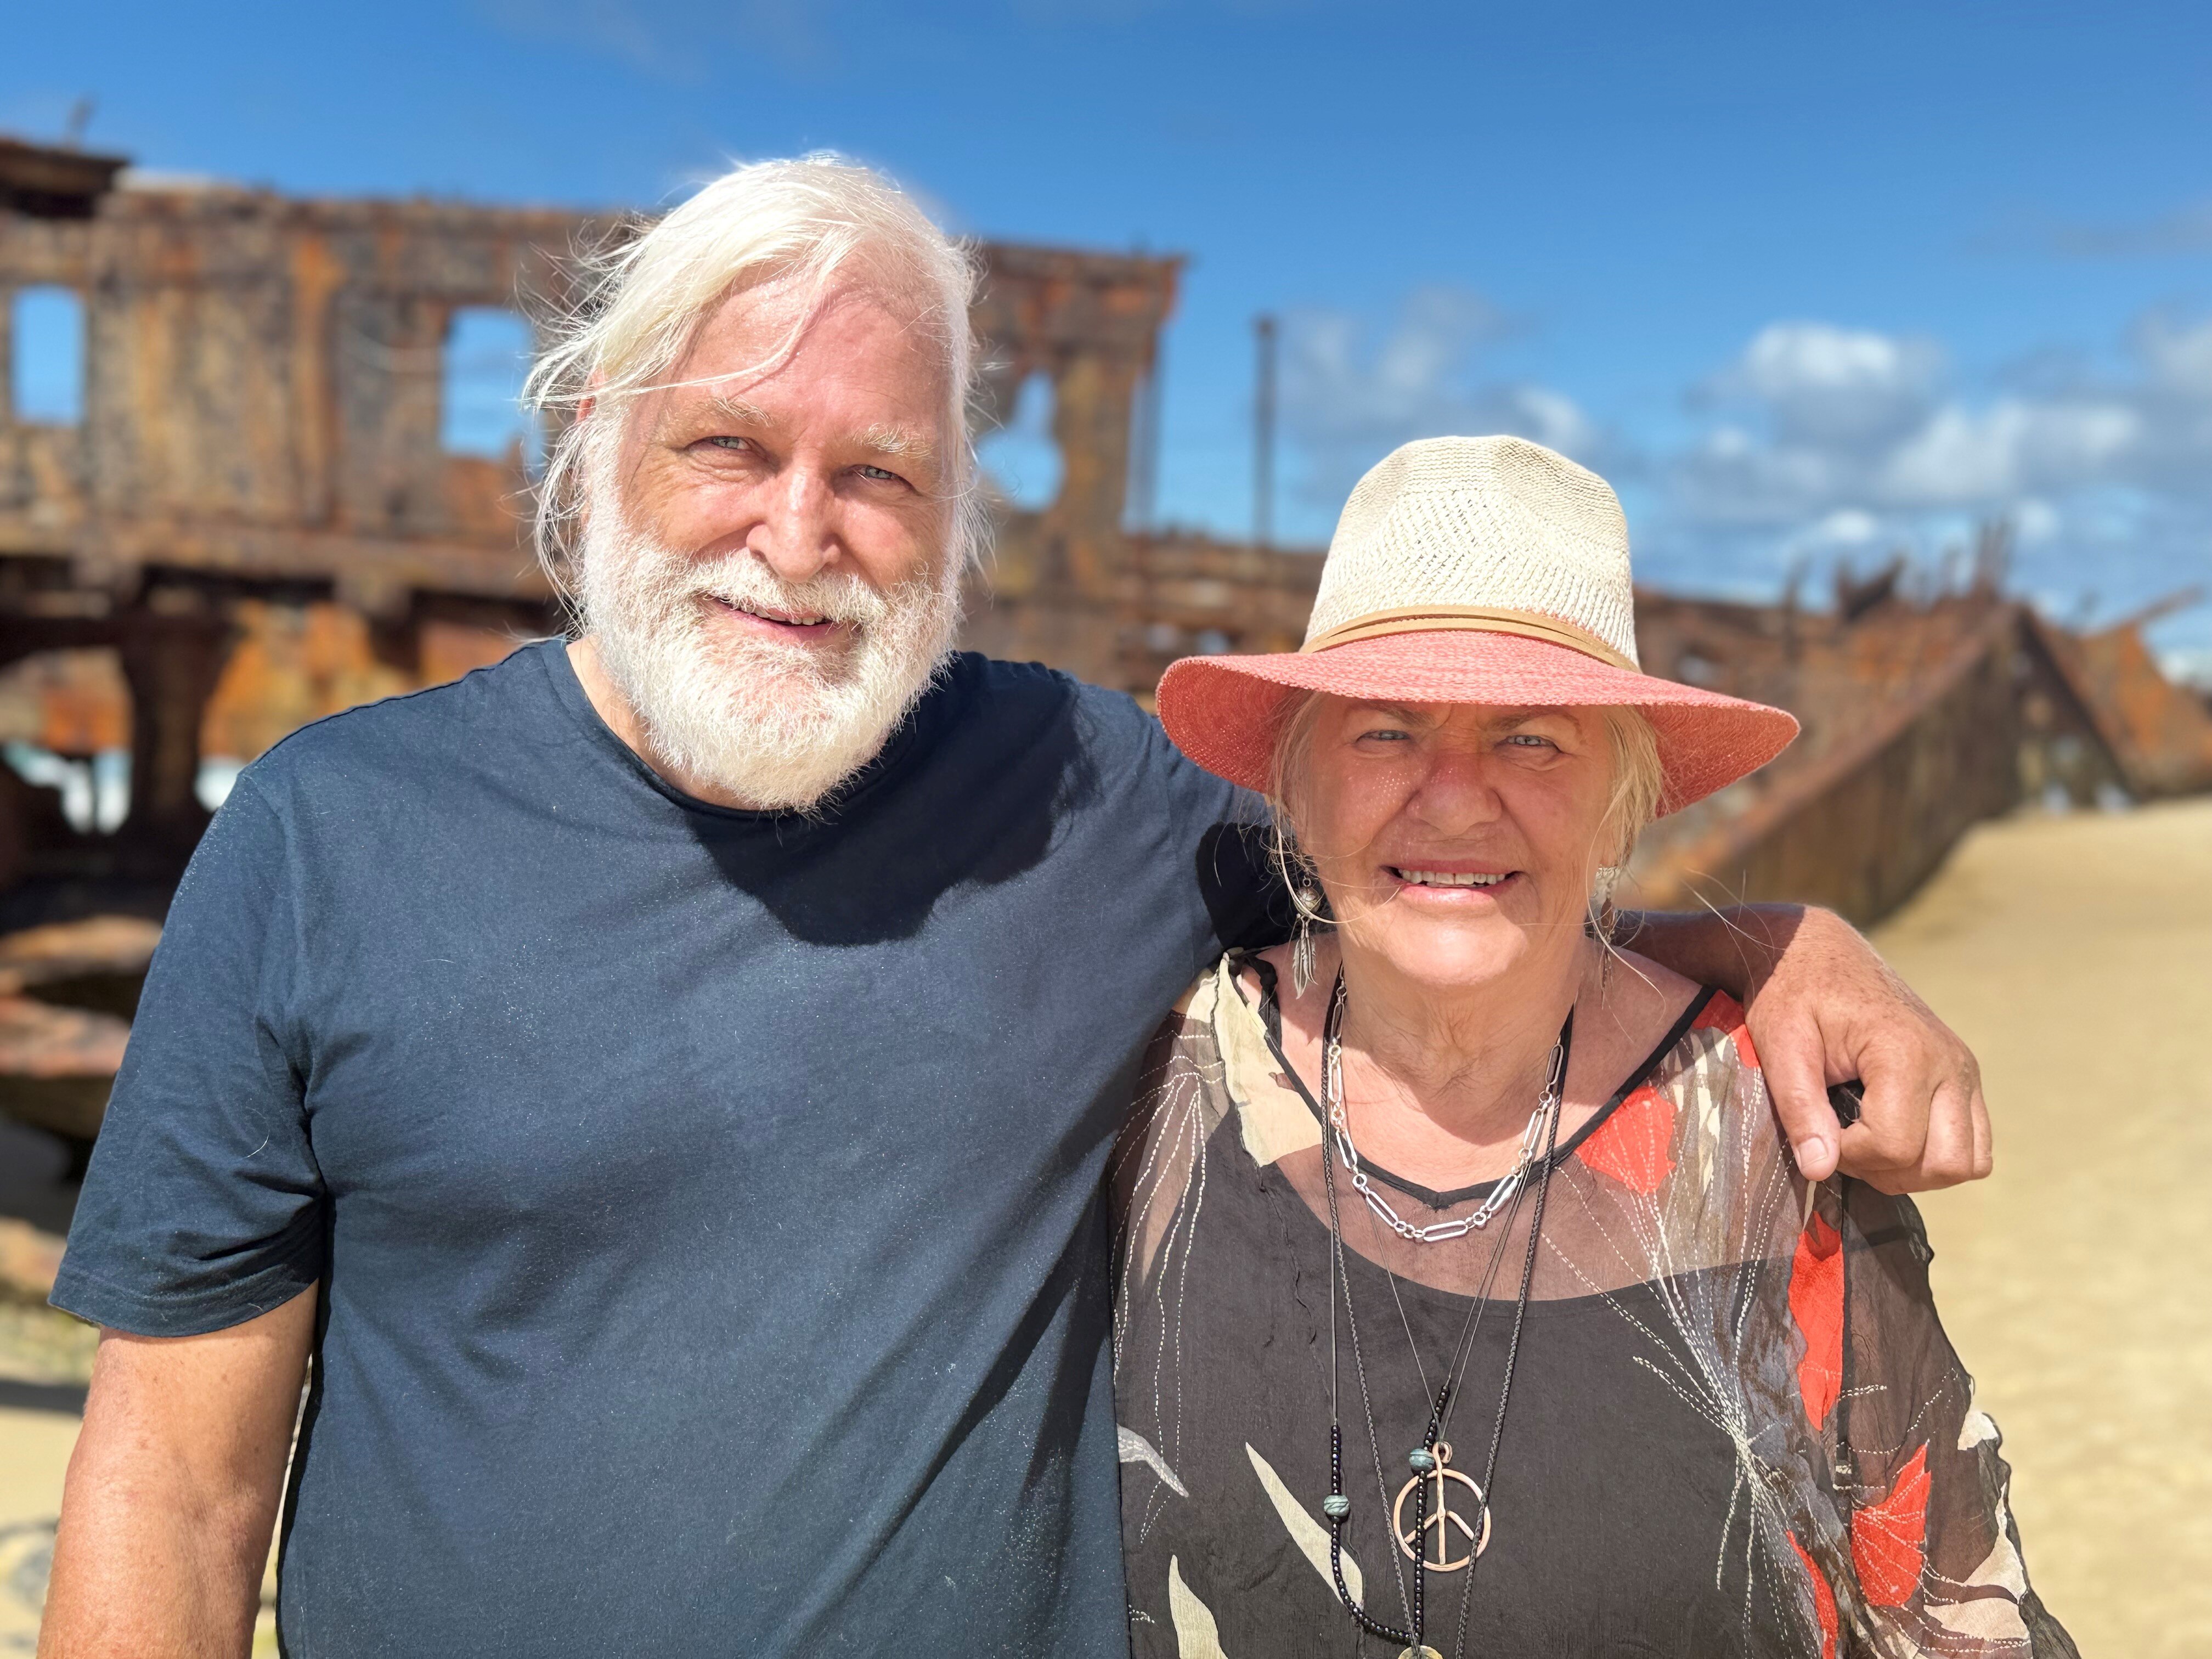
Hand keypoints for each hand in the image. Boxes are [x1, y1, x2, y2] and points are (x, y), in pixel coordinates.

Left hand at [1731, 905, 1992, 1192]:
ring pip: (1968, 1162)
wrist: (1818, 950)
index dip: (1849, 1156)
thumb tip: (1819, 1170)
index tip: (1816, 1132)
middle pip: (1944, 1163)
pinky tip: (1890, 1133)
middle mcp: (1950, 1062)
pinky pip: (1974, 1144)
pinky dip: (1936, 1155)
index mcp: (1906, 1050)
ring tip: (1865, 1141)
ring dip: (1916, 1169)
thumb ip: (1799, 1108)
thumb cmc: (1793, 992)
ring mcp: (1964, 1070)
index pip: (1895, 1145)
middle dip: (1887, 1169)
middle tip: (1841, 1142)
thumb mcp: (1780, 1044)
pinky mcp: (1965, 1076)